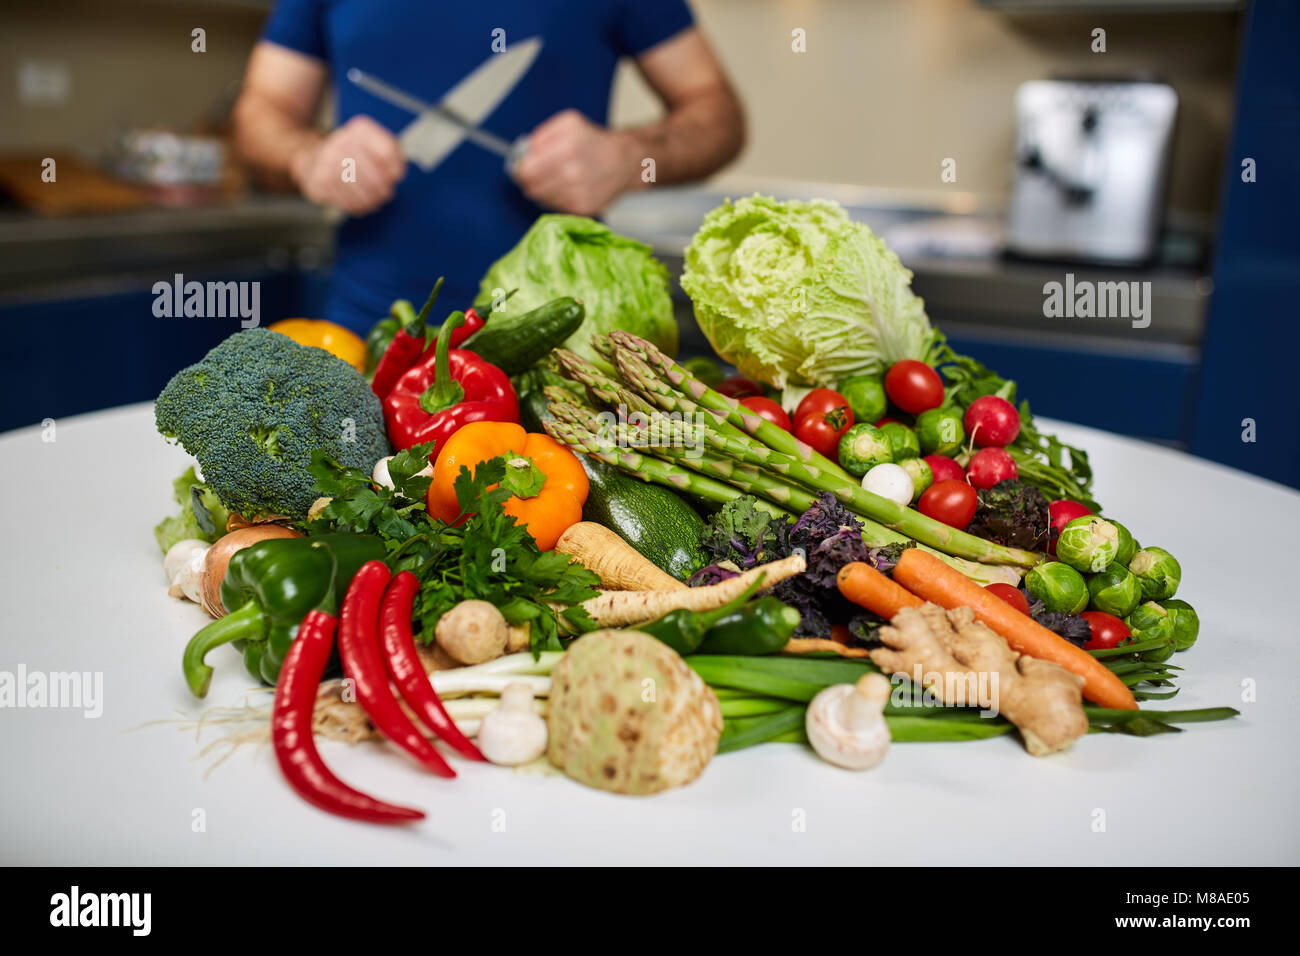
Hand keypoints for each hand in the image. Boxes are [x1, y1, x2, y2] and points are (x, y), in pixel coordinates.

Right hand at [291, 115, 405, 215]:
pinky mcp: (319, 181)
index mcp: (360, 129)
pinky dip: (357, 206)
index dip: (395, 170)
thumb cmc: (354, 154)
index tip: (394, 176)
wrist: (313, 157)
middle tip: (384, 192)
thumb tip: (396, 174)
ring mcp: (327, 161)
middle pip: (376, 177)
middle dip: (384, 190)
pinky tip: (357, 201)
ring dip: (372, 200)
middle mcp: (341, 141)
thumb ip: (393, 156)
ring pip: (362, 193)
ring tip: (373, 199)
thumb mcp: (376, 145)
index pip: (387, 153)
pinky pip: (347, 202)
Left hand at [513, 109, 641, 215]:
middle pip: (531, 188)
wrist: (624, 162)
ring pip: (541, 199)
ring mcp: (578, 194)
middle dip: (529, 180)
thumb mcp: (568, 123)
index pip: (526, 171)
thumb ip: (541, 135)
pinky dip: (555, 197)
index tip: (522, 165)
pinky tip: (566, 187)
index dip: (520, 168)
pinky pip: (555, 206)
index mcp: (567, 149)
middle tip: (536, 173)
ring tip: (554, 177)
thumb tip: (523, 154)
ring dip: (542, 189)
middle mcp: (573, 174)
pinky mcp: (583, 209)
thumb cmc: (593, 141)